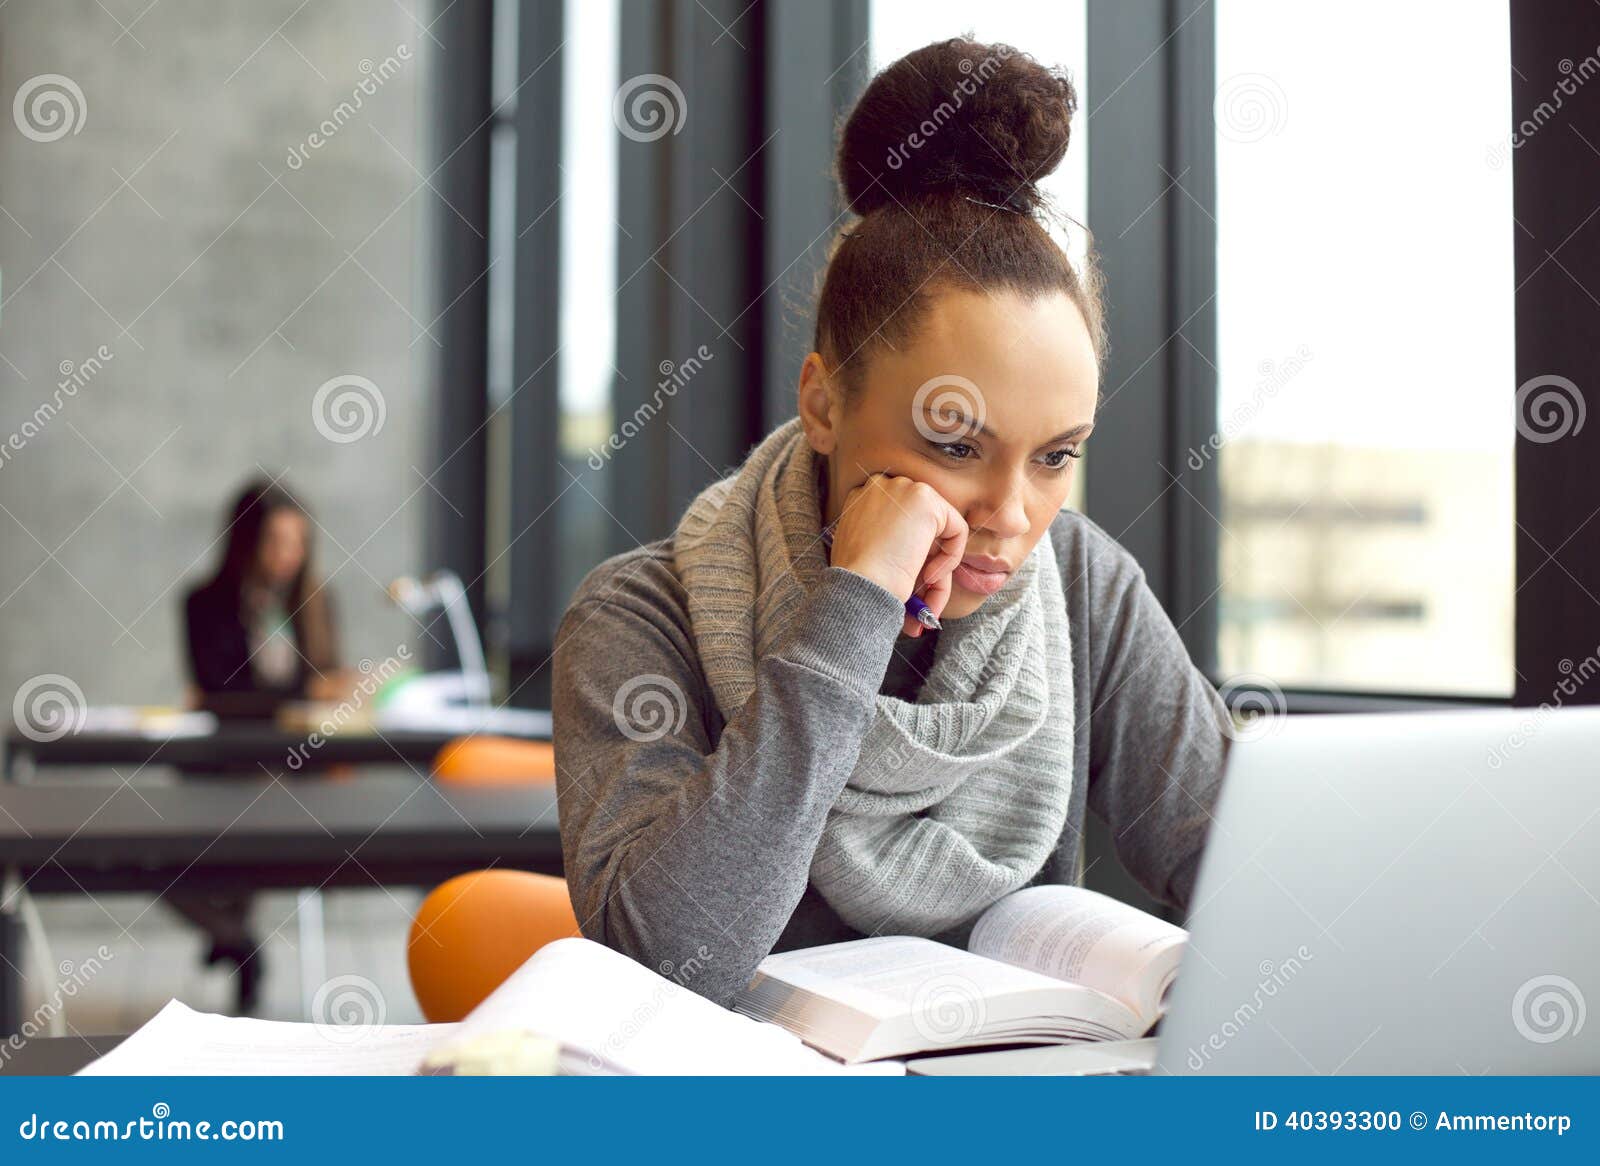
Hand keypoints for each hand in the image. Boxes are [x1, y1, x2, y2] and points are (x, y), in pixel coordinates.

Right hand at [829, 473, 967, 635]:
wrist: (859, 585)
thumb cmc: (857, 581)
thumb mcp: (865, 556)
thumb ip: (886, 545)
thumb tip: (914, 560)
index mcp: (861, 499)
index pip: (900, 521)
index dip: (909, 552)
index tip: (908, 582)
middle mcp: (880, 486)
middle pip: (921, 525)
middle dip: (927, 561)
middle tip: (923, 594)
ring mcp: (902, 489)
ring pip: (939, 530)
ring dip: (937, 568)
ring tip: (926, 598)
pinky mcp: (925, 500)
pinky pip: (956, 530)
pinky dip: (951, 558)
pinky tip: (931, 578)